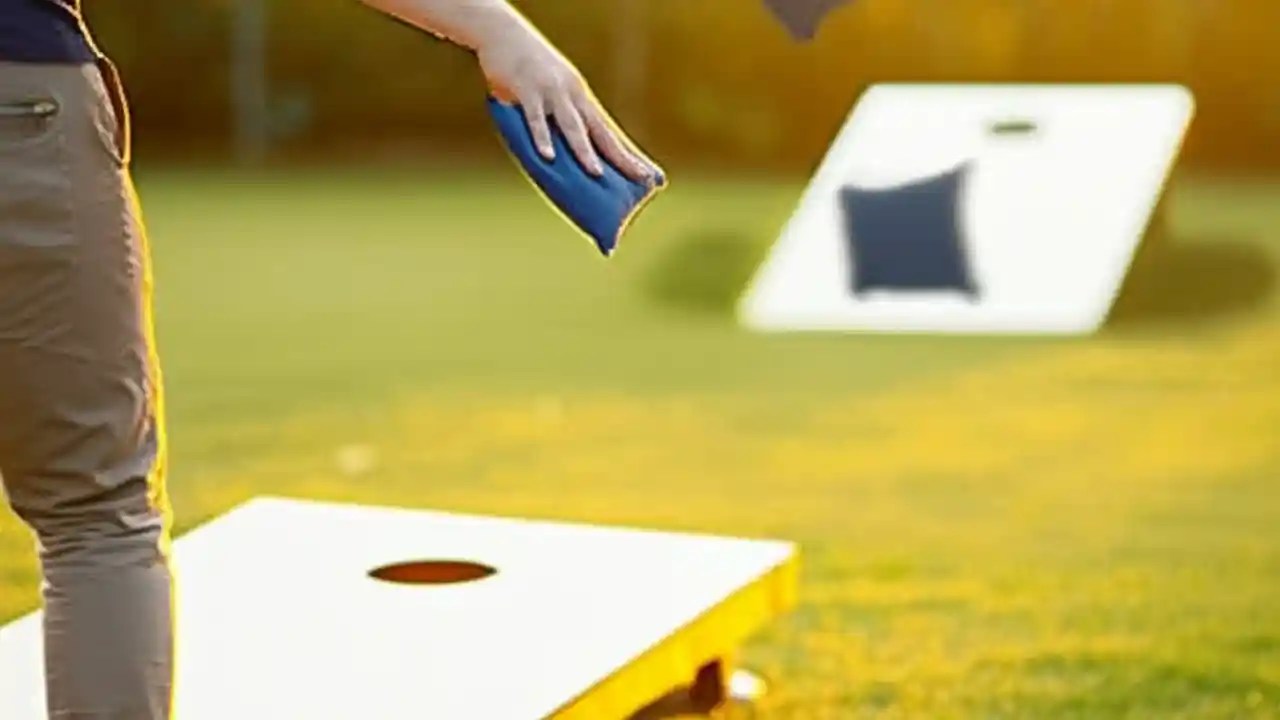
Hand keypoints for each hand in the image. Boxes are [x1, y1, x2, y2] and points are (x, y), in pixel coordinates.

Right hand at [475, 20, 655, 183]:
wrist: (503, 32)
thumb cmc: (526, 70)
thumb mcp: (549, 94)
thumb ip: (554, 124)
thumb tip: (560, 162)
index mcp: (581, 100)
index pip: (610, 133)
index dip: (629, 156)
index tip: (650, 177)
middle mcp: (573, 96)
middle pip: (601, 132)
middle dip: (621, 158)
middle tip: (640, 179)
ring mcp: (552, 92)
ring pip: (572, 126)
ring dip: (584, 150)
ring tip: (596, 173)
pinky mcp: (527, 89)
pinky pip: (536, 118)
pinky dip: (542, 137)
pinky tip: (548, 156)